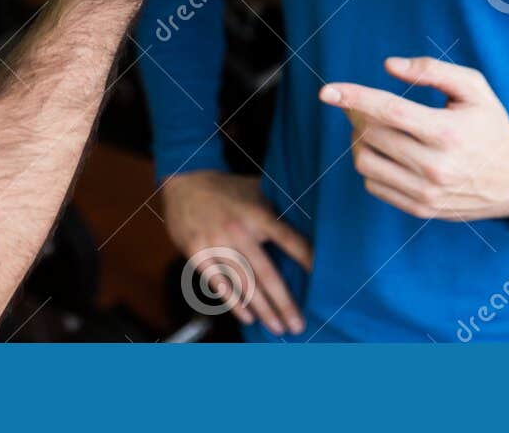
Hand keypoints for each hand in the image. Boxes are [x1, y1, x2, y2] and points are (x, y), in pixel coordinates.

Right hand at [158, 170, 311, 335]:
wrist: (185, 181)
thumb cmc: (227, 189)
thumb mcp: (255, 189)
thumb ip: (277, 207)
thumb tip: (310, 220)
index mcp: (256, 214)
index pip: (288, 239)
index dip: (306, 259)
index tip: (323, 280)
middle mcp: (238, 230)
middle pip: (266, 273)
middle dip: (284, 303)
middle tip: (298, 326)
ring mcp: (216, 243)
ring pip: (243, 284)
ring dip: (262, 309)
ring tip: (278, 328)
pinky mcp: (197, 252)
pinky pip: (218, 284)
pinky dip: (234, 303)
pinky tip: (249, 317)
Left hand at [320, 56, 508, 221]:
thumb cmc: (491, 126)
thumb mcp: (473, 88)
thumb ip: (432, 70)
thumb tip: (388, 65)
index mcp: (447, 132)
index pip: (389, 110)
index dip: (354, 97)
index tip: (327, 91)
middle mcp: (435, 166)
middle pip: (371, 134)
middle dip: (357, 113)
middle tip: (363, 104)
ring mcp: (426, 193)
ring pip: (365, 161)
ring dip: (359, 139)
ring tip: (374, 127)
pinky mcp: (419, 209)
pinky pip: (373, 185)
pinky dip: (369, 163)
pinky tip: (385, 151)